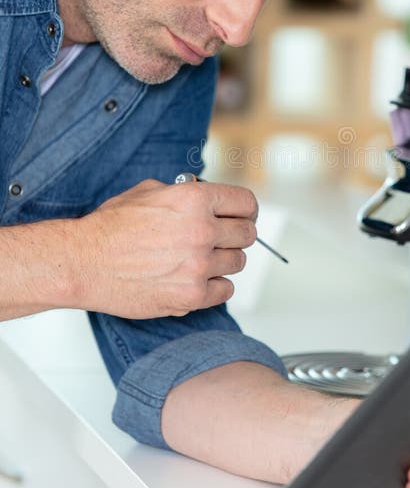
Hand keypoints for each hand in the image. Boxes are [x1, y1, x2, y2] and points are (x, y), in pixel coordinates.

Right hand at [71, 178, 257, 317]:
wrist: (83, 262)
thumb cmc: (111, 228)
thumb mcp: (150, 192)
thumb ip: (186, 194)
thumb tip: (210, 200)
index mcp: (195, 199)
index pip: (247, 203)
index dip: (245, 211)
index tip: (242, 217)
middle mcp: (201, 231)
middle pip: (247, 234)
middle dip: (235, 236)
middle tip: (219, 240)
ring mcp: (198, 265)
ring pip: (238, 263)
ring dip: (223, 261)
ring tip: (198, 260)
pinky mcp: (191, 296)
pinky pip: (225, 290)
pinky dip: (215, 286)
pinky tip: (197, 279)